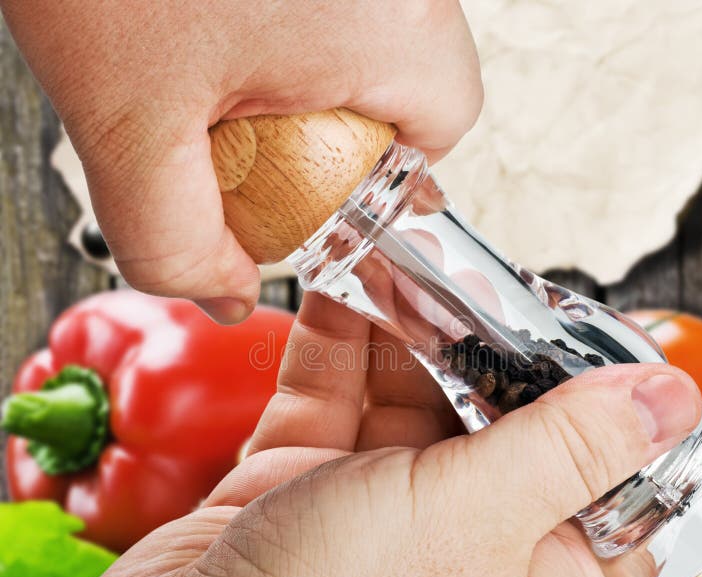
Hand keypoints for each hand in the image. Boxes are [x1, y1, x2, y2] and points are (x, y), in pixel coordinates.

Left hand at [0, 0, 481, 321]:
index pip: (446, 125)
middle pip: (409, 77)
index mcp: (385, 15)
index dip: (383, 175)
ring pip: (370, 28)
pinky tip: (214, 17)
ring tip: (219, 61)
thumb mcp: (123, 122)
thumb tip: (224, 292)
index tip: (322, 183)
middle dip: (334, 124)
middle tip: (254, 123)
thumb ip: (173, 240)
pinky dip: (281, 19)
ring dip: (302, 68)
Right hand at [52, 294, 701, 576]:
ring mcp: (384, 501)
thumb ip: (571, 447)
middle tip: (476, 273)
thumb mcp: (479, 519)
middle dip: (488, 338)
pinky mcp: (309, 476)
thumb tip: (668, 399)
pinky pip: (335, 387)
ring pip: (412, 387)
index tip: (595, 331)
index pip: (615, 477)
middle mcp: (469, 534)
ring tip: (403, 256)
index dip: (613, 403)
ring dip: (406, 321)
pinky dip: (338, 334)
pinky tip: (344, 281)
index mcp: (541, 569)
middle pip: (505, 412)